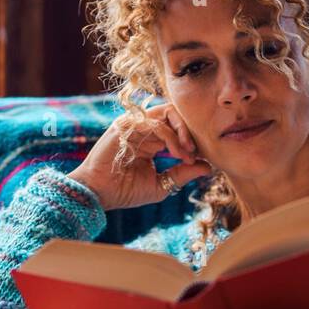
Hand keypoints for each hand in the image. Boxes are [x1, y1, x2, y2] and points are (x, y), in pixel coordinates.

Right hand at [68, 103, 212, 210]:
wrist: (100, 194)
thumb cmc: (125, 191)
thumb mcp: (163, 183)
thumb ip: (183, 173)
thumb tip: (208, 166)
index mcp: (150, 140)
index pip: (176, 127)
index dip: (192, 140)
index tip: (202, 158)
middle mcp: (143, 129)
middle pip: (174, 115)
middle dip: (190, 132)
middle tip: (197, 152)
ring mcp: (133, 125)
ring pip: (167, 114)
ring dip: (183, 134)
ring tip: (187, 155)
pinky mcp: (125, 126)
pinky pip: (155, 123)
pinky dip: (171, 137)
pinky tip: (178, 154)